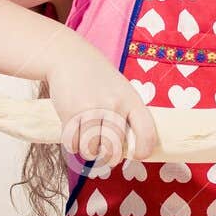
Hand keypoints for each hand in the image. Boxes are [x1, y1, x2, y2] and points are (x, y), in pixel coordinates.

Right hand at [46, 50, 157, 164]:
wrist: (69, 57)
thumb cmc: (98, 77)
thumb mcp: (121, 88)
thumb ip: (126, 112)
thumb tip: (127, 147)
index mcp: (131, 100)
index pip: (146, 132)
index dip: (144, 150)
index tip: (138, 155)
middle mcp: (113, 105)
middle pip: (114, 148)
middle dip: (110, 158)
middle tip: (106, 155)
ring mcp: (90, 109)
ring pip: (91, 150)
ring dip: (89, 152)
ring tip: (89, 144)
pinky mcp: (70, 113)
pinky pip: (72, 143)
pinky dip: (73, 145)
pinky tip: (76, 137)